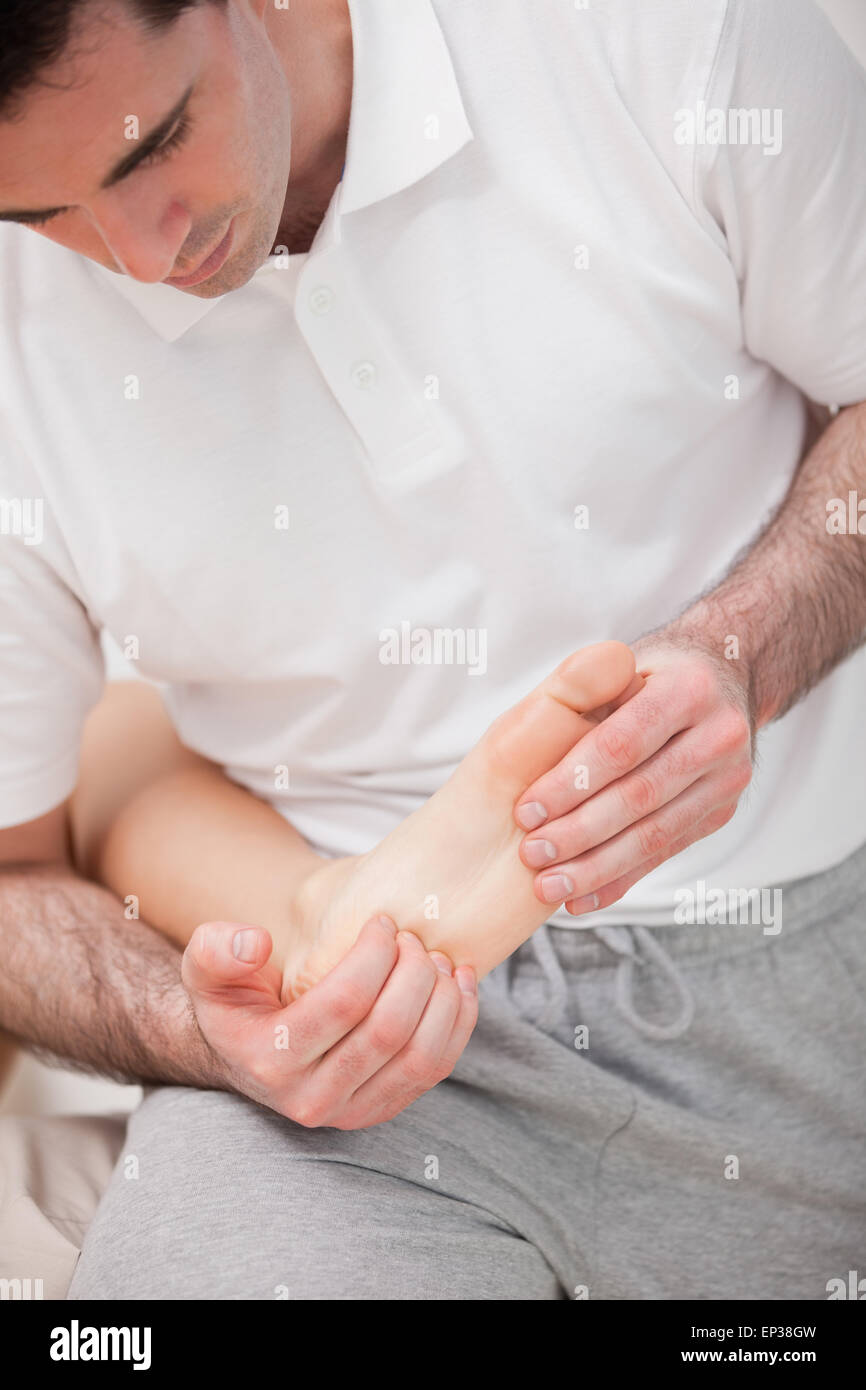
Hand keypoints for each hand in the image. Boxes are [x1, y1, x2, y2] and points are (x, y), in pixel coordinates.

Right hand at [181, 915, 477, 1129]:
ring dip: (442, 999)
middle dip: (413, 972)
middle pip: (389, 1030)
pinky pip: (435, 1070)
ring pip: (420, 1057)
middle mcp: (312, 1099)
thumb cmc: (233, 1000)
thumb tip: (255, 942)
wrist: (243, 1053)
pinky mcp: (382, 1111)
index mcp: (270, 1061)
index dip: (374, 954)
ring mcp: (351, 1112)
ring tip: (437, 958)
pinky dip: (457, 1024)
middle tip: (413, 936)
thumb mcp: (206, 968)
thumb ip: (217, 949)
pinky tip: (457, 984)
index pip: (344, 1002)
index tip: (382, 921)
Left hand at [514, 634, 754, 912]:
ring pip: (655, 834)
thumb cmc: (648, 674)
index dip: (571, 782)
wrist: (721, 679)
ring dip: (597, 867)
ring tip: (549, 885)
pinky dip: (620, 879)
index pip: (621, 745)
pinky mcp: (720, 813)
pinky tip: (581, 898)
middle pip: (640, 796)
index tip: (526, 810)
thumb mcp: (621, 663)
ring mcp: (727, 779)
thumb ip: (586, 685)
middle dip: (580, 831)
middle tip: (532, 854)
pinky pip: (665, 853)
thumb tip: (548, 715)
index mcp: (689, 690)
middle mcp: (720, 735)